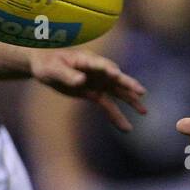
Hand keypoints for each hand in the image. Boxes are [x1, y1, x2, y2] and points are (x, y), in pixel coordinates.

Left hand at [29, 48, 147, 132]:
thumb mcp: (53, 69)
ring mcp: (99, 82)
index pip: (100, 64)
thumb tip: (81, 80)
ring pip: (118, 92)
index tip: (116, 74)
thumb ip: (67, 74)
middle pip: (116, 78)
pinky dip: (117, 116)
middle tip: (141, 92)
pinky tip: (126, 128)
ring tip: (144, 112)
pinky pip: (109, 106)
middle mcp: (98, 71)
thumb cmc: (47, 63)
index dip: (108, 69)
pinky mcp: (95, 93)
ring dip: (130, 102)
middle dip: (128, 85)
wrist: (44, 66)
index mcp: (87, 61)